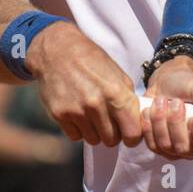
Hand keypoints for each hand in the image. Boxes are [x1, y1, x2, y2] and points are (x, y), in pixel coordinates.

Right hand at [26, 22, 143, 148]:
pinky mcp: (60, 115)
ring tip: (92, 115)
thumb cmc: (90, 60)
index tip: (128, 131)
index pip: (132, 133)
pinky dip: (78, 129)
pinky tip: (78, 114)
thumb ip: (127, 99)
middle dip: (113, 133)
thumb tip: (136, 121)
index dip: (132, 135)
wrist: (56, 50)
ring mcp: (77, 111)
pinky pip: (75, 136)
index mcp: (116, 93)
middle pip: (112, 140)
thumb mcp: (117, 74)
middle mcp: (96, 104)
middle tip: (109, 121)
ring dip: (95, 132)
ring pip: (94, 140)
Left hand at [142, 57, 192, 163]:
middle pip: (185, 149)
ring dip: (160, 120)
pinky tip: (151, 109)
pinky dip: (149, 124)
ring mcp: (179, 149)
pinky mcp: (160, 147)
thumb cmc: (190, 85)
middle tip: (176, 102)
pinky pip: (152, 144)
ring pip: (166, 146)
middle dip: (176, 122)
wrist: (167, 80)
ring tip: (162, 101)